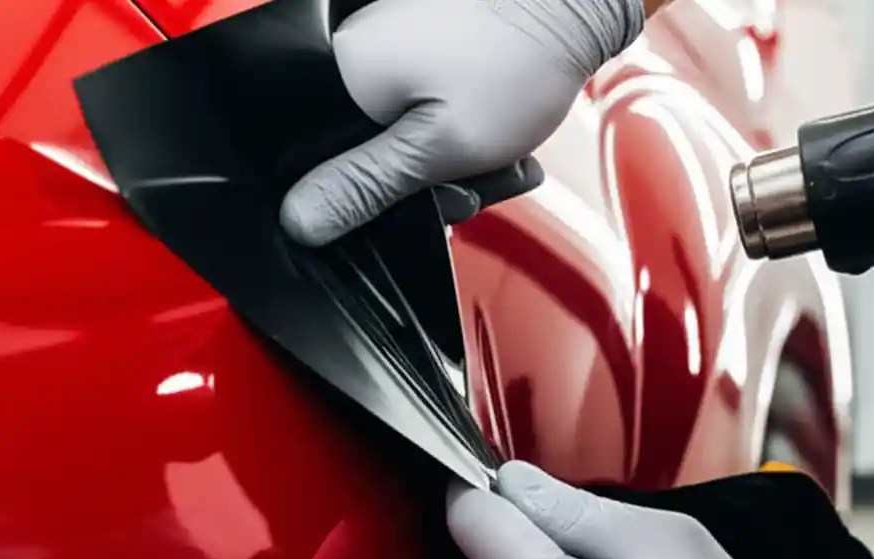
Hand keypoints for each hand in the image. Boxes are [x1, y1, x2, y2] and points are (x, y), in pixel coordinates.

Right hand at [280, 0, 644, 244]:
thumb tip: (299, 221)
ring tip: (505, 152)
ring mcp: (389, 46)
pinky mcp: (421, 46)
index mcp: (343, 74)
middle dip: (439, 179)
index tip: (445, 197)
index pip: (333, 168)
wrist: (574, 2)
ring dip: (463, 158)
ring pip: (411, 137)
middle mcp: (356, 53)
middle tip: (486, 173)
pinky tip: (503, 132)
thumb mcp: (441, 147)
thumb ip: (367, 185)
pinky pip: (430, 109)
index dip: (392, 201)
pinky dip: (468, 128)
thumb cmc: (519, 65)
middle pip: (376, 154)